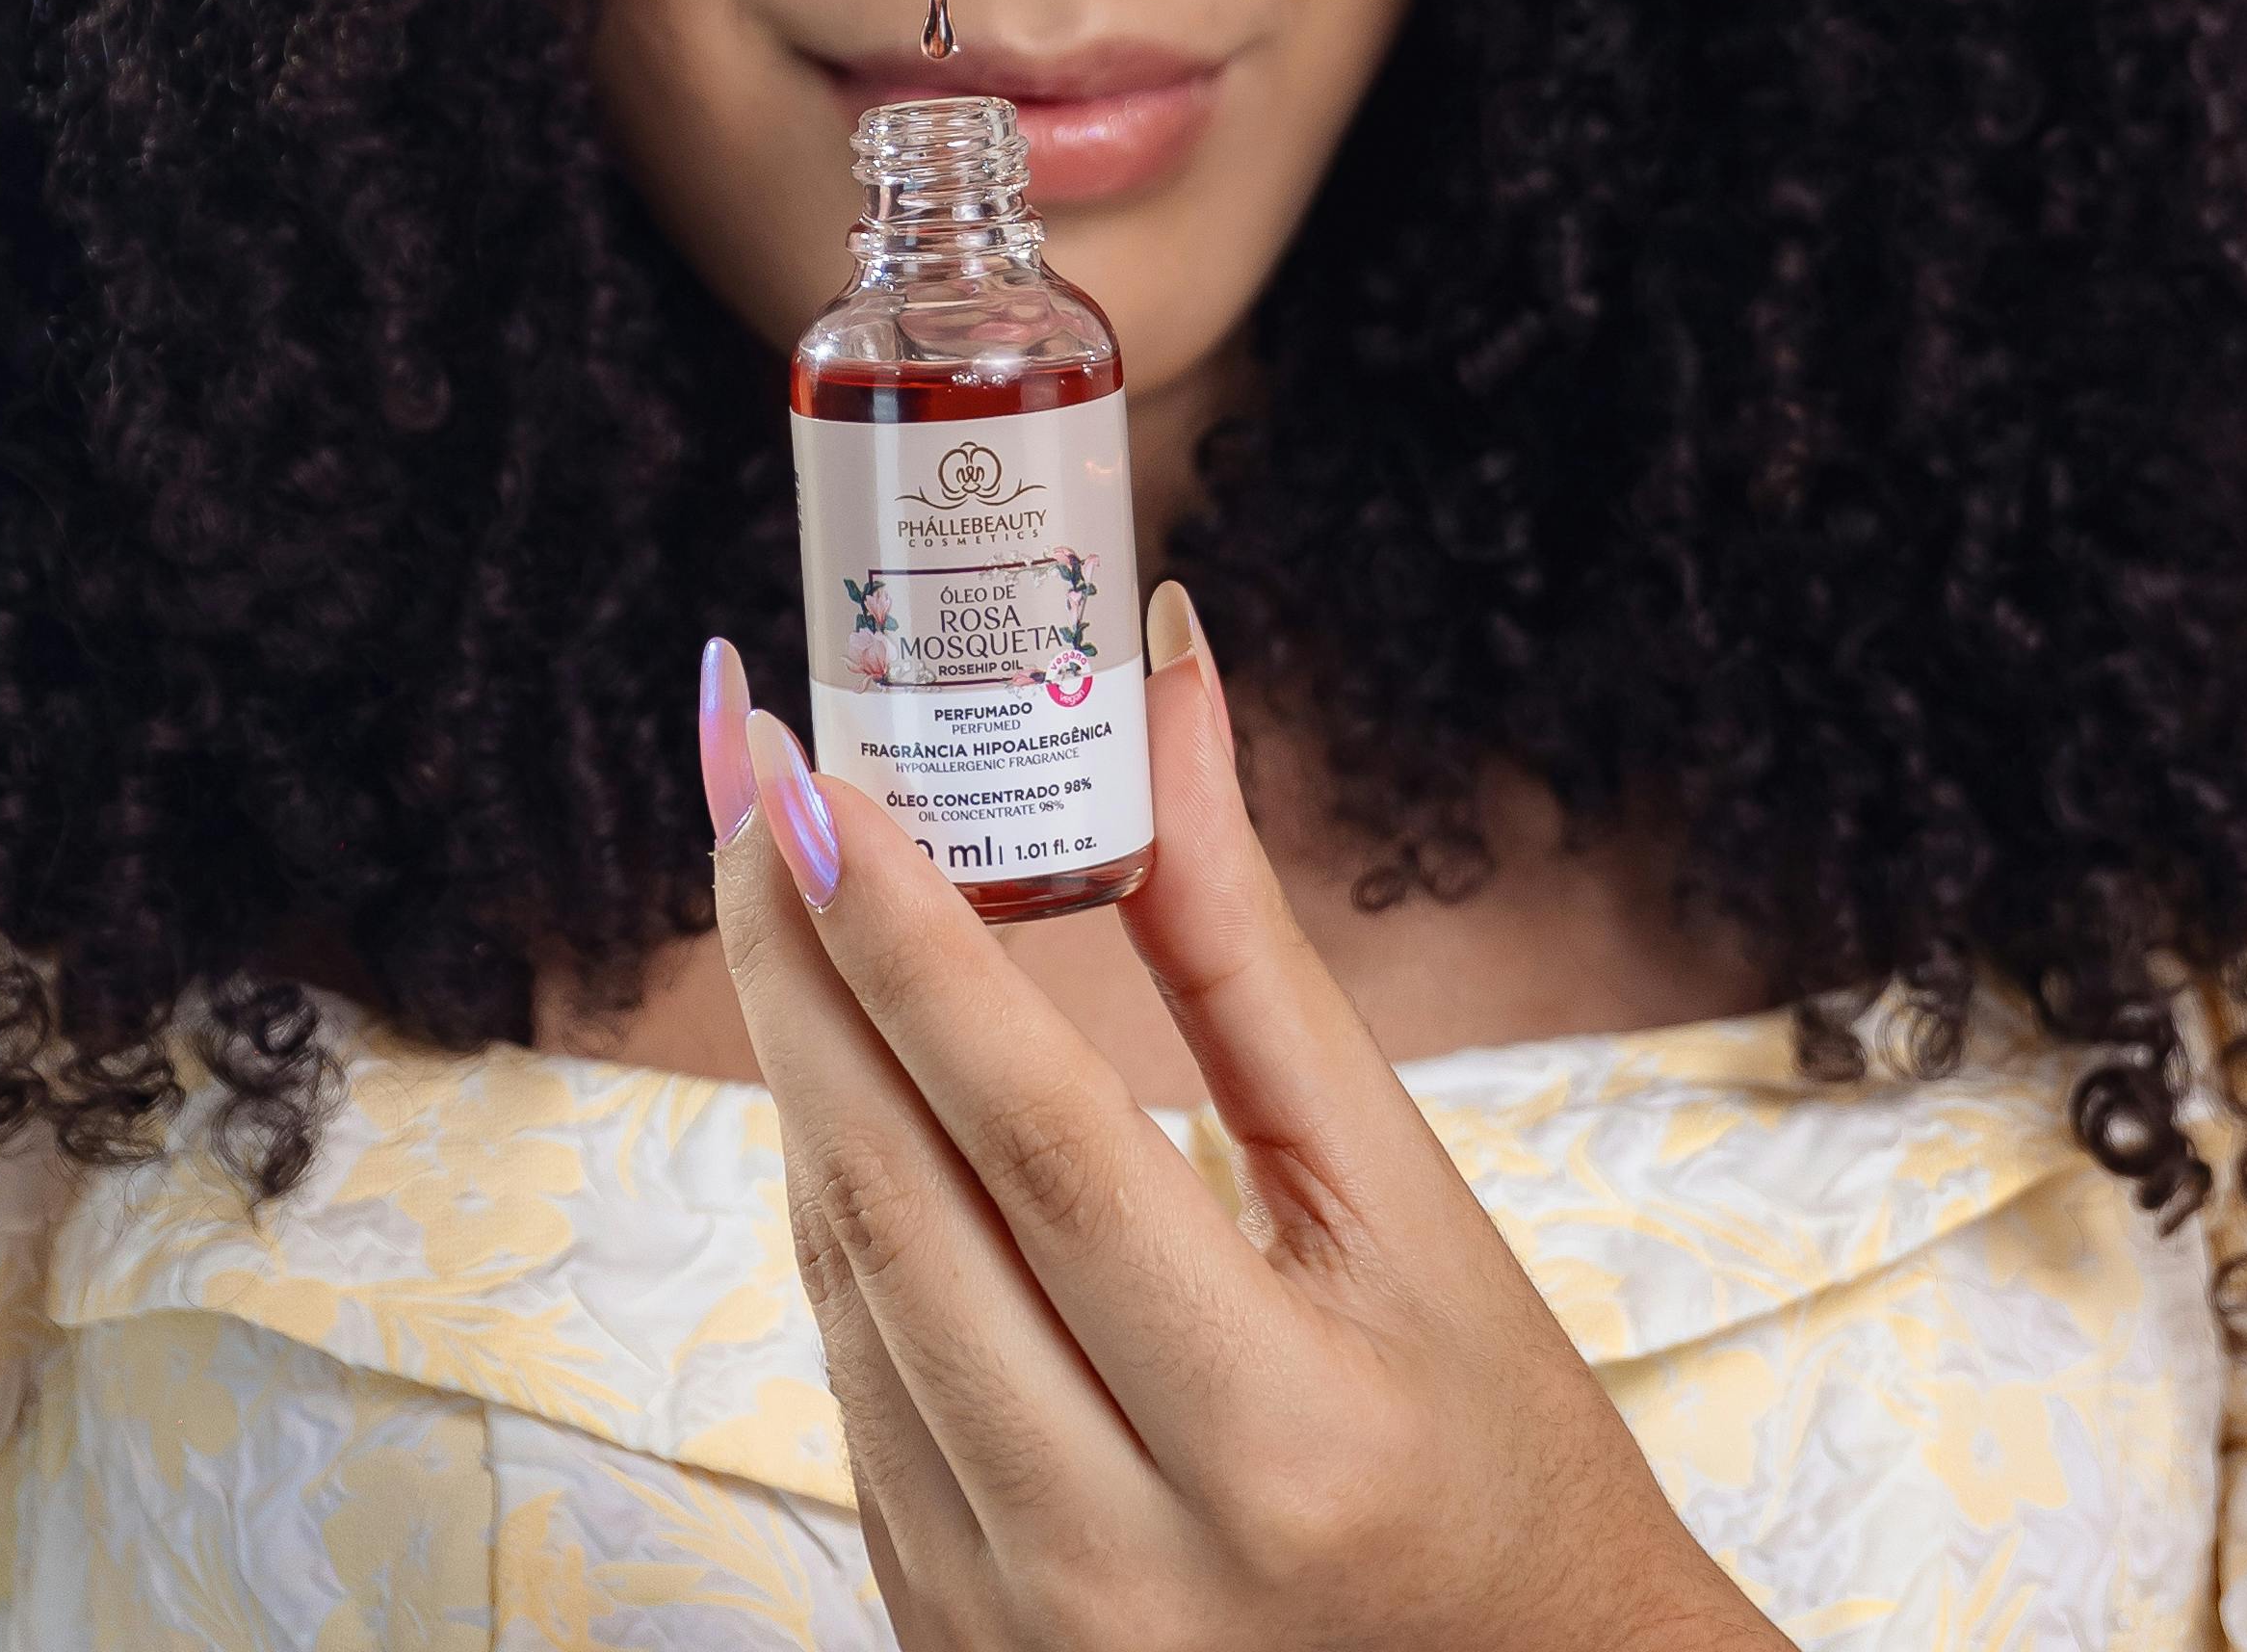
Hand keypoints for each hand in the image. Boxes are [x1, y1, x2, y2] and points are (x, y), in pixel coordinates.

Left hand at [710, 601, 1786, 1651]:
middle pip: (898, 1209)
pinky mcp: (949, 1639)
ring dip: (799, 1070)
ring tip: (778, 882)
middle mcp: (1118, 1558)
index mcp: (1275, 1437)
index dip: (912, 945)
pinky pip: (855, 1381)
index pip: (1042, 1143)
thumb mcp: (1407, 1197)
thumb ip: (1250, 951)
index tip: (824, 782)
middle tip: (756, 785)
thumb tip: (1165, 690)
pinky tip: (835, 1072)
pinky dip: (842, 1206)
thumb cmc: (1490, 1443)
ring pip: (850, 1290)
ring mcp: (1012, 1627)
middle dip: (799, 966)